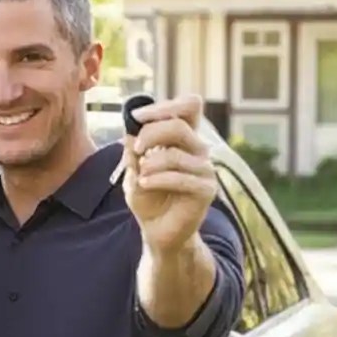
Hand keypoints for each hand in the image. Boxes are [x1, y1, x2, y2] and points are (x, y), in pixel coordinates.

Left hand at [119, 94, 217, 252]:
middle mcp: (198, 149)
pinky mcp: (206, 190)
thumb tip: (130, 128)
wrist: (157, 230)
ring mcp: (205, 169)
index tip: (136, 117)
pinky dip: (158, 179)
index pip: (188, 107)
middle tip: (135, 148)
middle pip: (180, 125)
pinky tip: (144, 184)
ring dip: (150, 163)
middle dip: (151, 133)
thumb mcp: (134, 169)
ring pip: (176, 154)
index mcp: (184, 138)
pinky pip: (181, 178)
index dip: (164, 106)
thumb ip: (133, 149)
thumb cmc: (148, 196)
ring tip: (140, 175)